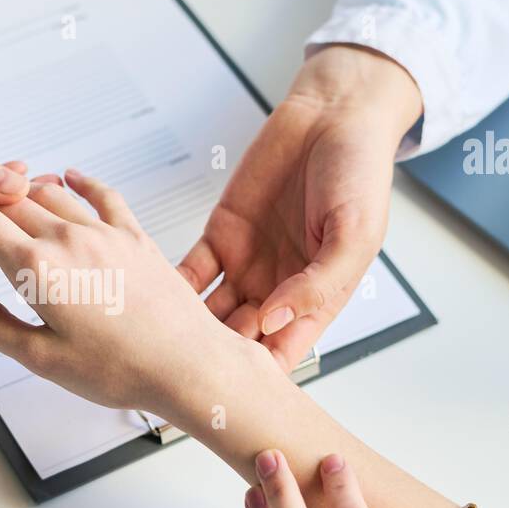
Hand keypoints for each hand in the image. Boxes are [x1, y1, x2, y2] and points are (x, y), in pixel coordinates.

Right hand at [0, 169, 258, 413]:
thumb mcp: (43, 360)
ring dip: (23, 191)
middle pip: (11, 202)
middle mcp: (69, 241)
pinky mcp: (134, 236)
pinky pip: (101, 195)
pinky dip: (80, 181)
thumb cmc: (122, 368)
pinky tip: (72, 176)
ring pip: (52, 194)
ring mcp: (104, 234)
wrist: (186, 363)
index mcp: (38, 270)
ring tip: (5, 196)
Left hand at [179, 44, 421, 370]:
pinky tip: (149, 297)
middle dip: (211, 358)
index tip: (228, 392)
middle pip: (238, 339)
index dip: (256, 375)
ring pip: (209, 311)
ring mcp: (247, 263)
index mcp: (316, 297)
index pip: (281, 350)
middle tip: (178, 371)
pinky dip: (169, 283)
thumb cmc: (359, 172)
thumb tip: (275, 319)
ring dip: (185, 327)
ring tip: (157, 341)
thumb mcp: (354, 234)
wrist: (333, 114)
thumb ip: (318, 282)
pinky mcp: (221, 235)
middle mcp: (278, 287)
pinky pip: (191, 270)